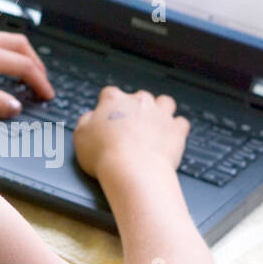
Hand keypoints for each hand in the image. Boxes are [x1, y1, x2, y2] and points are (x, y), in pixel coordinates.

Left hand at [0, 28, 53, 116]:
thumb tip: (15, 107)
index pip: (22, 65)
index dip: (39, 81)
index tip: (47, 96)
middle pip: (20, 45)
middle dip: (36, 63)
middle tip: (42, 83)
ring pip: (5, 39)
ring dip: (21, 55)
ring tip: (25, 73)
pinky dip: (4, 51)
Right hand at [74, 88, 189, 179]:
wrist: (133, 169)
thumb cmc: (105, 154)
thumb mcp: (80, 136)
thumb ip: (85, 122)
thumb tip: (90, 118)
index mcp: (114, 100)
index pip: (110, 94)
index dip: (108, 106)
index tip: (107, 118)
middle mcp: (139, 102)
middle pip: (139, 97)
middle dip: (136, 109)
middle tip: (130, 127)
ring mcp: (160, 114)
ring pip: (164, 103)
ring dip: (160, 111)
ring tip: (154, 125)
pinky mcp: (176, 129)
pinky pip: (181, 123)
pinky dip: (177, 128)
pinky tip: (170, 136)